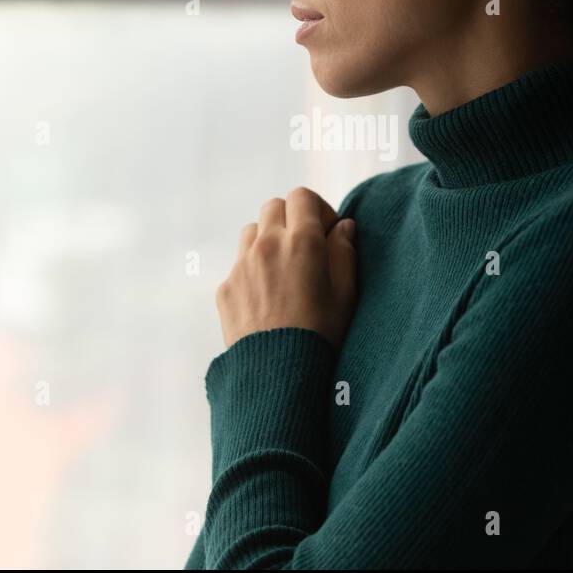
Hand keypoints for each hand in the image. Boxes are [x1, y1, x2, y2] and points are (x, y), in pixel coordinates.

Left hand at [216, 187, 356, 351]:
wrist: (278, 375)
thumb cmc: (321, 335)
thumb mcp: (346, 293)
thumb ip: (344, 252)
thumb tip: (343, 227)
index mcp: (301, 240)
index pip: (302, 196)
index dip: (317, 210)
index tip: (327, 233)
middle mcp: (267, 245)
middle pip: (274, 207)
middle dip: (291, 219)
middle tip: (306, 248)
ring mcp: (241, 265)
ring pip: (252, 231)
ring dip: (268, 239)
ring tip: (284, 270)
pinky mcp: (226, 287)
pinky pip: (239, 264)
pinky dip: (253, 269)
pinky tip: (268, 297)